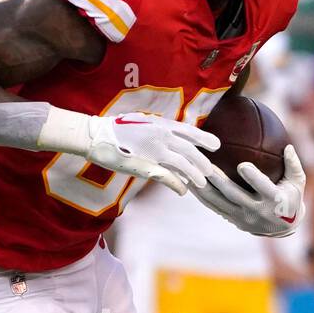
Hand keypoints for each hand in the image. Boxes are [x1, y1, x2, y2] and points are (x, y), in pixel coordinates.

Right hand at [86, 114, 219, 195]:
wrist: (97, 136)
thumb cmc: (116, 128)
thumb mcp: (141, 122)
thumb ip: (157, 129)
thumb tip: (168, 133)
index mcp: (160, 124)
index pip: (189, 131)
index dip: (204, 139)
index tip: (216, 145)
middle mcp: (161, 136)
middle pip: (189, 150)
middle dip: (202, 162)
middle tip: (211, 171)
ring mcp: (155, 151)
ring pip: (183, 165)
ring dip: (194, 175)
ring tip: (202, 183)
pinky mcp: (146, 166)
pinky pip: (168, 177)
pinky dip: (178, 184)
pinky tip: (184, 190)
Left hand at [191, 143, 305, 235]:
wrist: (284, 228)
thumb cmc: (292, 198)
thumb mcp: (298, 182)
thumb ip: (293, 164)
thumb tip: (287, 146)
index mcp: (274, 200)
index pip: (263, 188)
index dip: (253, 178)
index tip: (243, 165)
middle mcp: (257, 210)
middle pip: (235, 195)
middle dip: (219, 181)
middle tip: (206, 165)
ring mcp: (243, 217)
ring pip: (220, 202)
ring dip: (205, 188)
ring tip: (191, 173)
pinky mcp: (233, 220)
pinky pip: (214, 207)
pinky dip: (202, 196)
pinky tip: (190, 184)